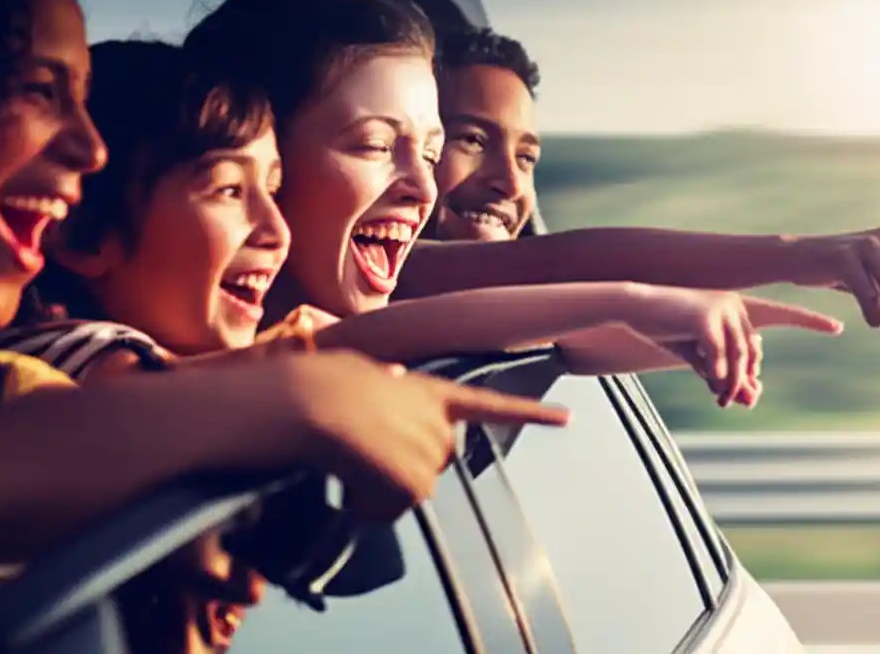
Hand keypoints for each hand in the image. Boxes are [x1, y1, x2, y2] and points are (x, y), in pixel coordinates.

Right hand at [275, 351, 568, 520]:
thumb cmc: (322, 381)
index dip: (529, 412)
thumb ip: (386, 381)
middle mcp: (438, 424)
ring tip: (346, 463)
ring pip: (408, 490)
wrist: (313, 403)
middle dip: (404, 466)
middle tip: (363, 456)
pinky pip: (385, 509)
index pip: (488, 403)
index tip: (566, 418)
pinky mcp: (415, 484)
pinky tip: (345, 486)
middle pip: (435, 460)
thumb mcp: (361, 370)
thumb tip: (395, 377)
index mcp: (427, 390)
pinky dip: (364, 505)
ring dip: (377, 489)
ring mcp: (430, 455)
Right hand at [625, 286, 842, 407]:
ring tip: (723, 401)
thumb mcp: (697, 356)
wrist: (632, 307)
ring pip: (739, 355)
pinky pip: (720, 355)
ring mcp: (721, 308)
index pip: (780, 313)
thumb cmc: (664, 329)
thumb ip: (720, 374)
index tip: (836, 328)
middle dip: (744, 379)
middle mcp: (734, 304)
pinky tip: (715, 387)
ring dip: (732, 383)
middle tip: (730, 402)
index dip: (809, 320)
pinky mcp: (705, 318)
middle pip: (752, 350)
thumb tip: (748, 399)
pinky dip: (718, 374)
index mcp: (737, 307)